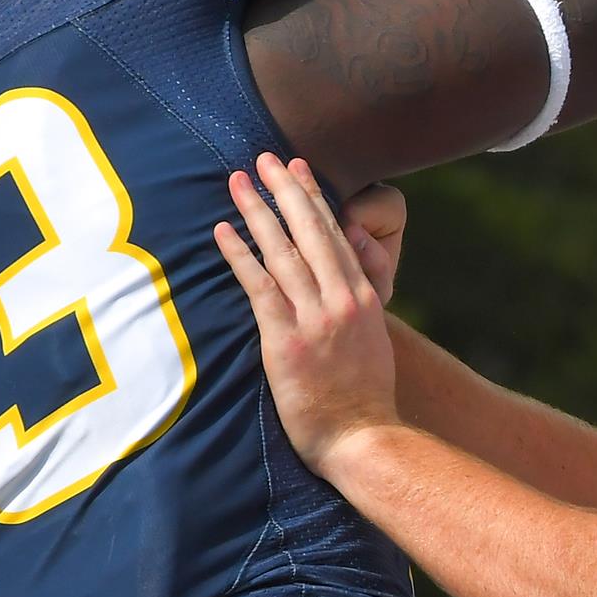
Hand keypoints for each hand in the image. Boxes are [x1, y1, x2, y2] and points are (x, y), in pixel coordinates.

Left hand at [215, 153, 401, 476]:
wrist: (365, 439)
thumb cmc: (365, 403)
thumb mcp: (374, 348)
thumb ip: (358, 315)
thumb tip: (343, 297)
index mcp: (366, 300)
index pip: (338, 238)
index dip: (316, 201)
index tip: (300, 172)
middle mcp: (343, 300)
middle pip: (313, 232)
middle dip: (288, 190)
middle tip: (267, 157)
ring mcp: (316, 318)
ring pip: (284, 251)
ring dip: (259, 211)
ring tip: (238, 180)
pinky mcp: (288, 340)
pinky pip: (260, 287)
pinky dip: (240, 255)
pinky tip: (223, 230)